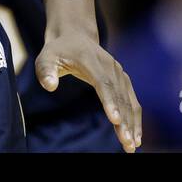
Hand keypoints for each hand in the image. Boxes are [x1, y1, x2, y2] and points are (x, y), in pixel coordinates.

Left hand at [37, 32, 141, 151]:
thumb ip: (45, 71)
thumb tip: (49, 87)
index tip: (115, 120)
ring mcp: (118, 72)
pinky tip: (135, 136)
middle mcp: (109, 66)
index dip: (110, 101)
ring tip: (132, 145)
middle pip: (119, 95)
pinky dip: (135, 118)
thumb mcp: (45, 57)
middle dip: (124, 120)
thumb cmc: (58, 51)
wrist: (75, 36)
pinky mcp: (122, 80)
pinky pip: (131, 101)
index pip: (103, 83)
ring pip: (129, 100)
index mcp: (91, 60)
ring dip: (133, 123)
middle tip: (127, 142)